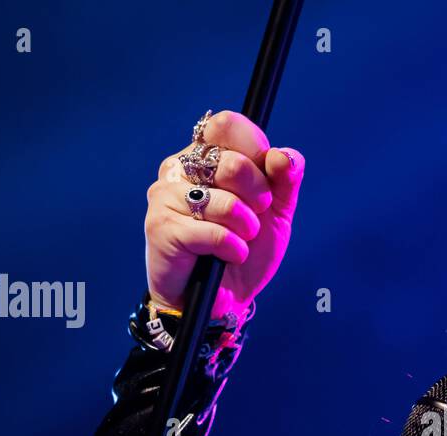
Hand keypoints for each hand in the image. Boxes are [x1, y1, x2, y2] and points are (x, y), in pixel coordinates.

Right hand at [145, 109, 304, 317]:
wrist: (224, 299)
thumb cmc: (244, 251)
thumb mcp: (275, 214)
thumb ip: (285, 180)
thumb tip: (283, 155)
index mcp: (205, 156)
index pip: (226, 125)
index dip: (255, 150)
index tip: (265, 180)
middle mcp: (180, 168)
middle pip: (231, 162)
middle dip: (258, 197)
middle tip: (253, 218)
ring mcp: (166, 196)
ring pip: (223, 201)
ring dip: (245, 228)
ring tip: (240, 240)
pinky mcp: (161, 226)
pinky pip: (212, 232)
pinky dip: (232, 248)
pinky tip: (229, 256)